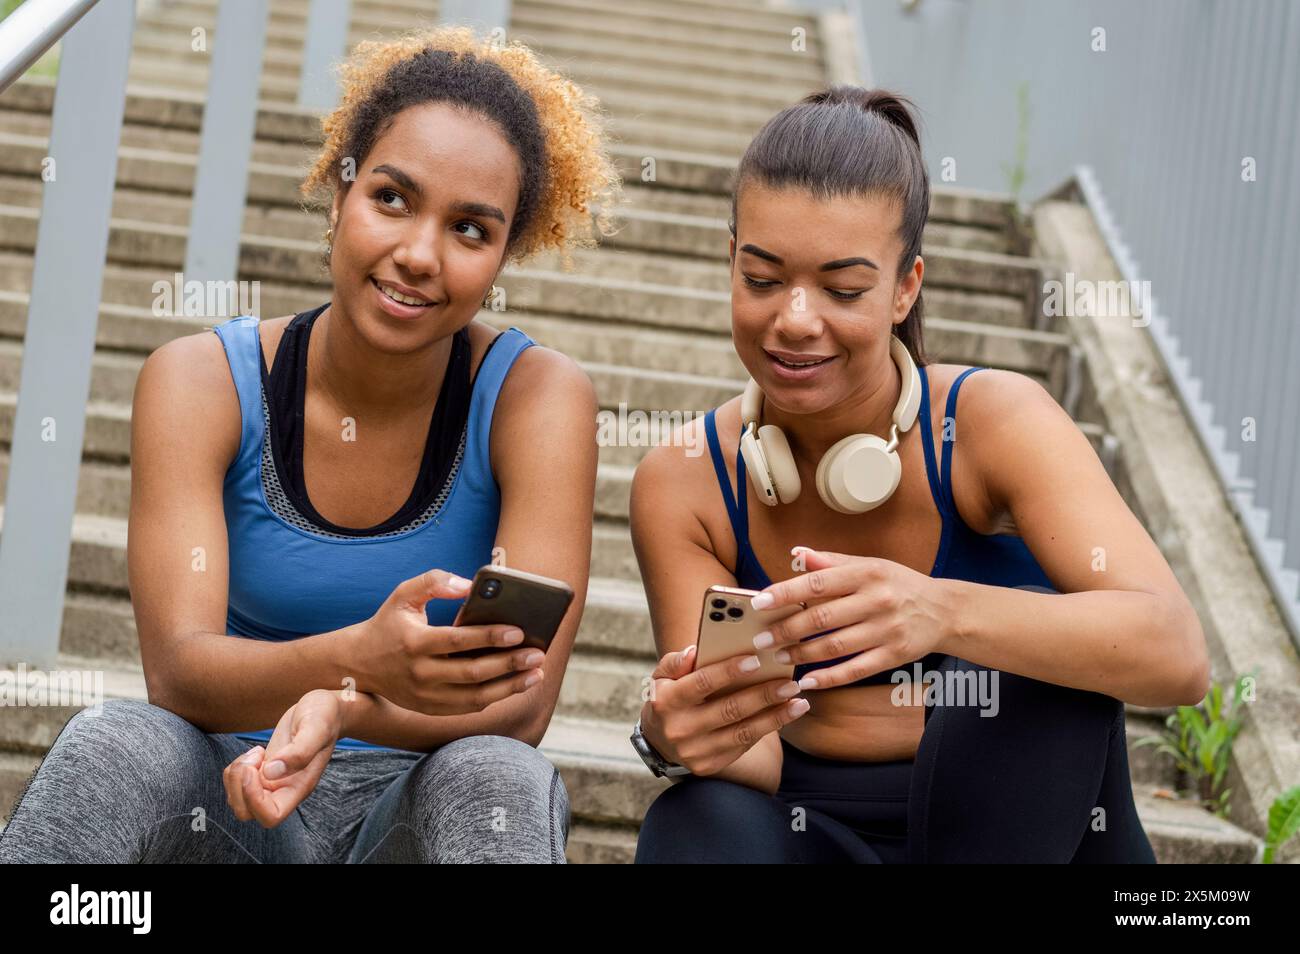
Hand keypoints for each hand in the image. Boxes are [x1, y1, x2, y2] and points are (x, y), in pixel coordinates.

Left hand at [222, 689, 341, 828]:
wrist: (323, 710)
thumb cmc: (324, 718)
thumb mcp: (316, 728)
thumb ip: (299, 751)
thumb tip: (270, 772)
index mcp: (300, 787)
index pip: (271, 816)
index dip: (254, 800)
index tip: (255, 769)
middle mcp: (284, 790)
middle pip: (248, 812)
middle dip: (239, 786)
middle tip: (254, 757)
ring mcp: (272, 782)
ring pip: (238, 800)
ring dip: (236, 776)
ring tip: (256, 753)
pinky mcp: (262, 772)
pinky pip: (236, 784)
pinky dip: (235, 770)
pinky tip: (253, 754)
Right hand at [353, 568, 545, 714]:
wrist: (357, 664)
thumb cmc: (389, 622)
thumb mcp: (403, 594)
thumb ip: (434, 581)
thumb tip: (468, 585)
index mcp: (414, 642)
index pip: (458, 641)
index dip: (490, 637)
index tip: (520, 631)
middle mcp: (420, 673)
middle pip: (473, 673)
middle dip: (510, 664)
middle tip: (538, 654)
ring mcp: (425, 696)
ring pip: (475, 698)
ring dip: (509, 687)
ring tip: (536, 674)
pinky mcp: (429, 709)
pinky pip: (467, 708)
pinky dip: (494, 699)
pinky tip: (515, 685)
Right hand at [638, 642, 812, 776]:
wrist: (658, 742)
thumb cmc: (668, 698)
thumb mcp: (662, 677)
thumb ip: (676, 662)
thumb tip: (694, 651)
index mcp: (667, 701)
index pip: (702, 683)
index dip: (729, 671)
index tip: (756, 660)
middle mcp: (680, 729)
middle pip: (729, 710)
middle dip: (763, 696)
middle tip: (790, 683)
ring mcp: (695, 751)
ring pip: (743, 732)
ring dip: (775, 717)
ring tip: (798, 702)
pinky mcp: (709, 765)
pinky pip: (743, 746)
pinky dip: (766, 729)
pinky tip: (784, 716)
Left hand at [749, 547, 955, 689]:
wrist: (944, 610)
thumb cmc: (898, 584)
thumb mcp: (869, 565)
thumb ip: (831, 562)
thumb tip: (795, 554)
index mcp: (867, 573)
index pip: (819, 583)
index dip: (786, 593)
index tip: (759, 603)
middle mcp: (878, 600)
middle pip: (823, 618)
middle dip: (787, 630)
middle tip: (761, 639)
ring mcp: (887, 630)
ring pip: (836, 646)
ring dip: (802, 655)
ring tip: (779, 658)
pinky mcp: (895, 656)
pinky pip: (856, 670)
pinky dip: (830, 678)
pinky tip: (808, 681)